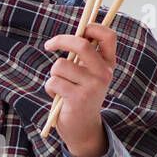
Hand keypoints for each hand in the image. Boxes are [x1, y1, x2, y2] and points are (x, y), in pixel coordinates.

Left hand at [42, 22, 115, 156]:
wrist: (83, 129)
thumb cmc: (80, 97)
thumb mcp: (87, 75)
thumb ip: (82, 58)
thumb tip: (69, 37)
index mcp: (108, 65)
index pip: (108, 36)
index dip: (93, 27)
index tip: (78, 29)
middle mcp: (104, 74)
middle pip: (81, 44)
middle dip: (61, 41)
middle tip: (48, 45)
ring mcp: (92, 86)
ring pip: (61, 65)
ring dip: (53, 74)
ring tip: (60, 86)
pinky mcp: (78, 97)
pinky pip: (54, 82)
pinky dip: (50, 88)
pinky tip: (58, 98)